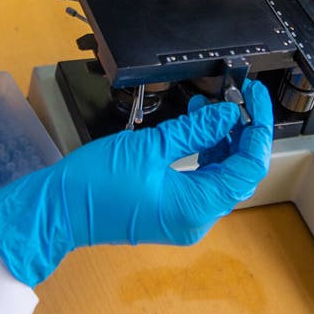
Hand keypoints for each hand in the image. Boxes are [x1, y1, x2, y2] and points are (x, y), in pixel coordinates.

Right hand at [0, 79, 272, 286]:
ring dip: (218, 139)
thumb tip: (229, 113)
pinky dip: (202, 151)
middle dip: (239, 132)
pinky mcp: (170, 210)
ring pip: (218, 174)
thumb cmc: (96, 181)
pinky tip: (192, 124)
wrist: (57, 210)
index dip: (257, 129)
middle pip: (236, 172)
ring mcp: (183, 217)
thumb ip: (195, 130)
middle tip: (235, 95)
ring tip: (206, 104)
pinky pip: (199, 179)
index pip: (247, 168)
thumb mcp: (149, 147)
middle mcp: (196, 218)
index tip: (254, 96)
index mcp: (196, 207)